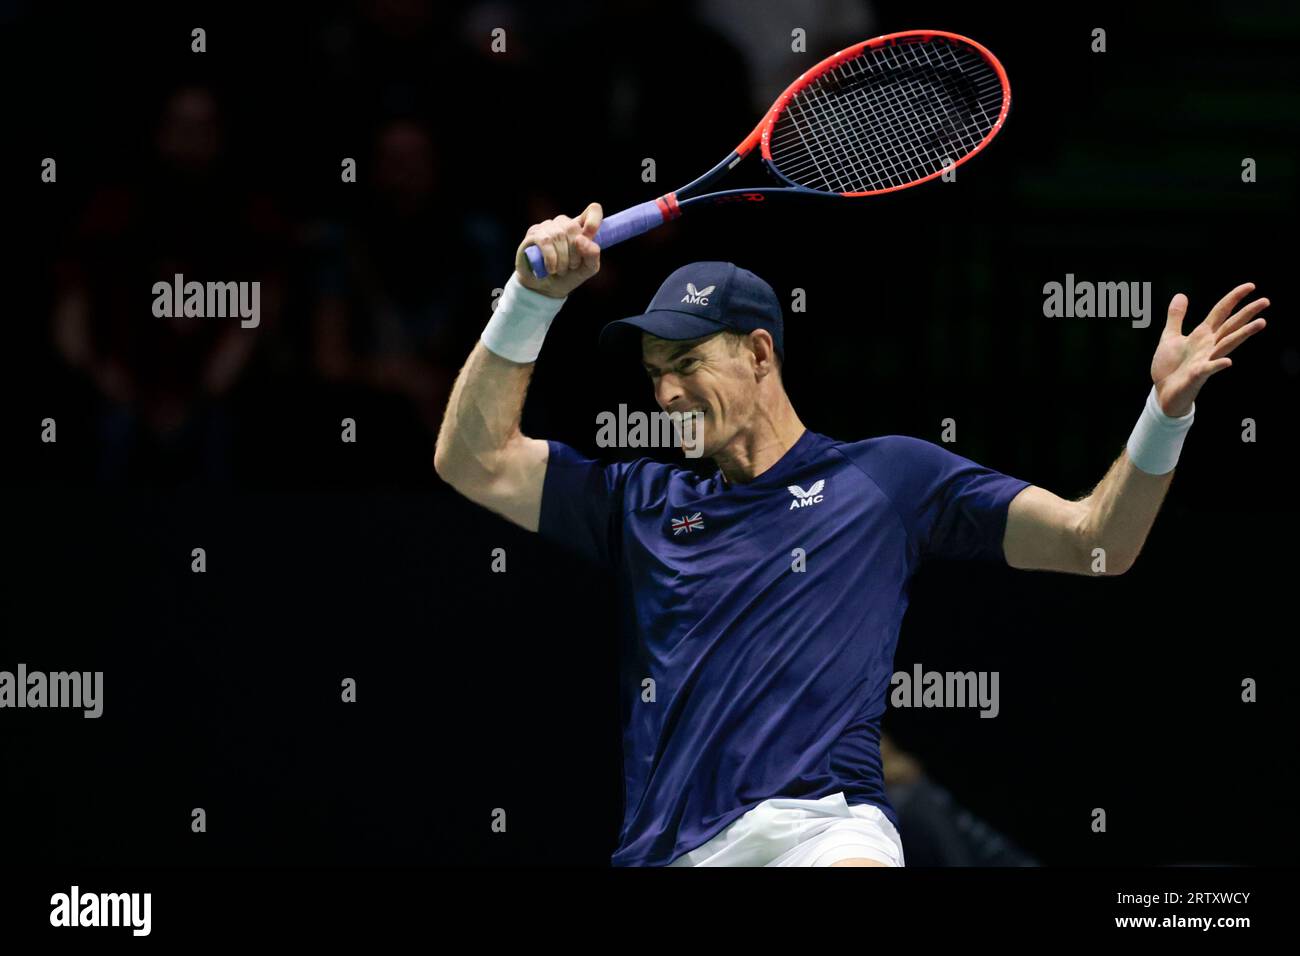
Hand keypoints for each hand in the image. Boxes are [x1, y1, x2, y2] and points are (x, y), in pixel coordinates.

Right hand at [514, 202, 601, 298]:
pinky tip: (550, 269)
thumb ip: (593, 255)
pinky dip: (551, 259)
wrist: (545, 289)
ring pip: (558, 235)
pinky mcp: (533, 234)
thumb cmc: (568, 275)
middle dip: (575, 253)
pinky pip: (545, 241)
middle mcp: (563, 223)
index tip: (590, 235)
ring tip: (560, 270)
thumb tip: (582, 240)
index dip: (594, 220)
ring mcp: (547, 227)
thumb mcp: (587, 269)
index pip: (593, 211)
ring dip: (562, 259)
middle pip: (573, 228)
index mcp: (581, 228)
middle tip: (572, 267)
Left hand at [1150, 283, 1267, 416]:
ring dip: (1243, 334)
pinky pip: (1209, 369)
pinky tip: (1228, 361)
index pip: (1221, 312)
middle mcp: (1209, 346)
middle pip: (1231, 326)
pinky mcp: (1197, 375)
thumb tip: (1181, 295)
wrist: (1163, 392)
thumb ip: (1176, 317)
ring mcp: (1206, 360)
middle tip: (1266, 301)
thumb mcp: (1169, 337)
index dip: (1234, 298)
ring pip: (1227, 344)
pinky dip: (1218, 364)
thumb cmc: (1170, 366)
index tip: (1251, 286)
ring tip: (1261, 323)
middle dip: (1247, 313)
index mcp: (1202, 335)